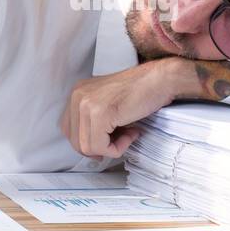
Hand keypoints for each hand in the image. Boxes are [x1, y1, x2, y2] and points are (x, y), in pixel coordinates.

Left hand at [59, 57, 229, 158]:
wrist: (160, 79)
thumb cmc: (140, 91)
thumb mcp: (107, 102)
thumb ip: (94, 121)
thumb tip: (90, 151)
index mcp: (77, 93)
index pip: (69, 130)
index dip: (89, 142)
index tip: (109, 140)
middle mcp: (77, 96)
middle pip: (75, 141)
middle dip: (99, 147)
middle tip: (123, 137)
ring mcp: (86, 104)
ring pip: (86, 147)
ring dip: (110, 148)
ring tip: (129, 134)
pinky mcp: (100, 113)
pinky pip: (100, 146)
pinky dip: (117, 148)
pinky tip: (132, 132)